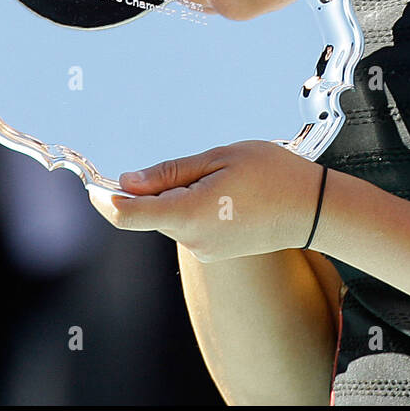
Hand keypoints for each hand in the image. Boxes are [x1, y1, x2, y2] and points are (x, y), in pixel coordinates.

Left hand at [87, 140, 324, 261]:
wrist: (315, 209)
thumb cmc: (272, 173)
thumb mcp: (220, 158)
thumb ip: (171, 172)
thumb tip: (128, 182)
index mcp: (189, 213)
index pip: (127, 215)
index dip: (104, 199)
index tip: (94, 182)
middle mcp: (191, 239)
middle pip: (152, 212)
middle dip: (157, 187)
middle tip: (196, 163)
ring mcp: (204, 250)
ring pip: (173, 217)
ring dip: (182, 195)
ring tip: (225, 176)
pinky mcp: (215, 252)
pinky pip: (191, 225)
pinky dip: (197, 206)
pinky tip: (231, 193)